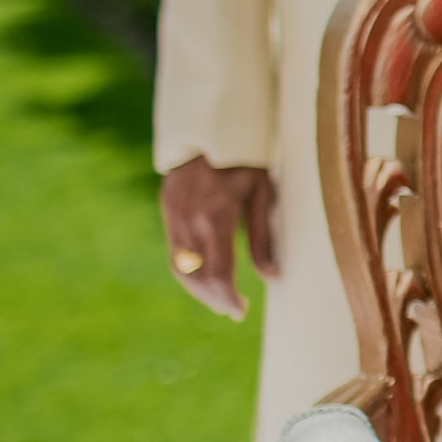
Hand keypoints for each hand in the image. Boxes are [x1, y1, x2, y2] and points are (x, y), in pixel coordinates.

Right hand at [161, 157, 276, 317]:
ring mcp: (173, 214)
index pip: (218, 272)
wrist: (211, 130)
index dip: (227, 297)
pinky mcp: (167, 209)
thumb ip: (265, 238)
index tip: (240, 312)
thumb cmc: (247, 162)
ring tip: (220, 300)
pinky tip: (205, 277)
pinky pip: (174, 250)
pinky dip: (188, 270)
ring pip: (180, 267)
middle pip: (196, 276)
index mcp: (217, 216)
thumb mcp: (263, 195)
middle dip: (214, 298)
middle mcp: (190, 219)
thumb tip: (274, 277)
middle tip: (234, 311)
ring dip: (198, 289)